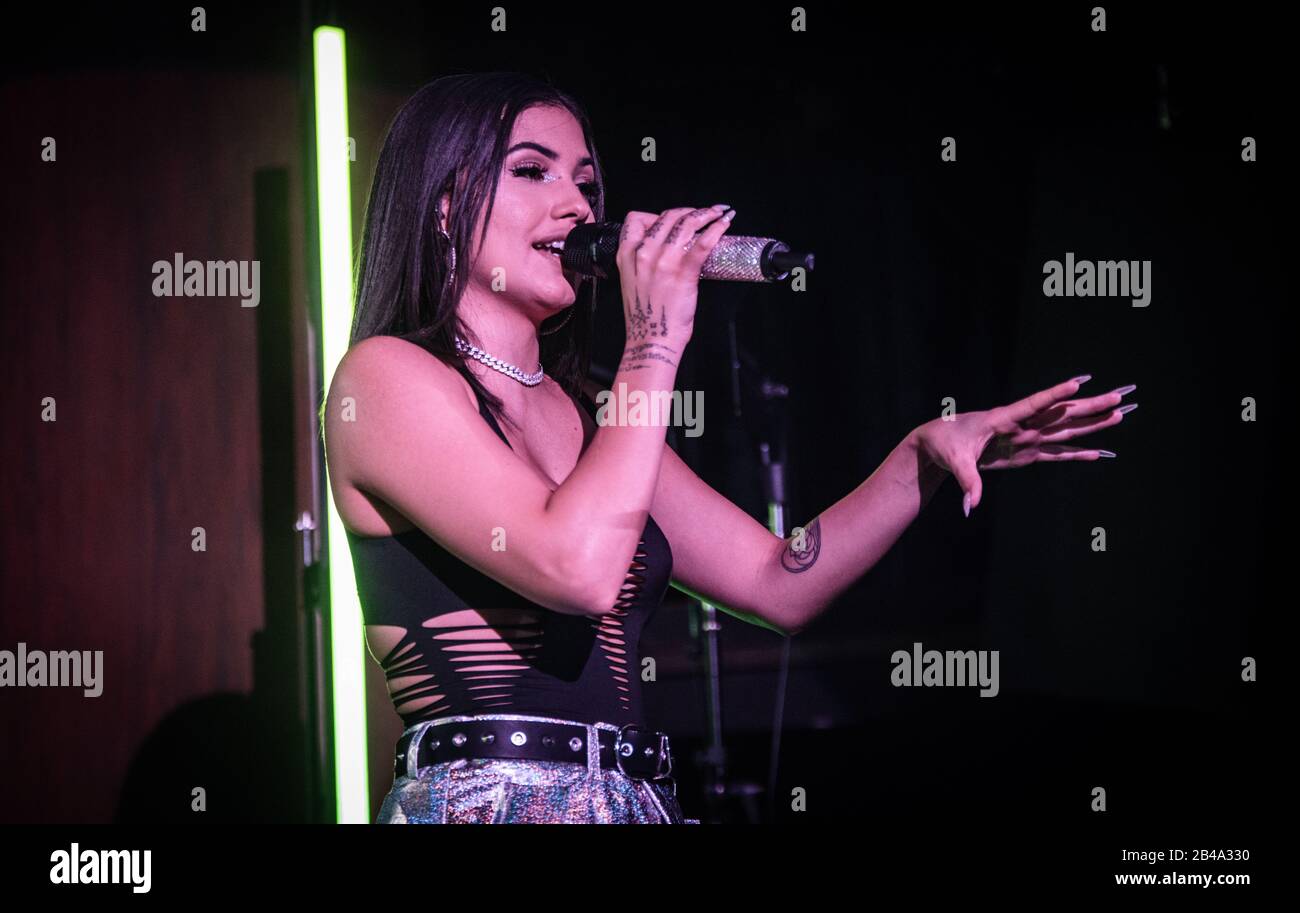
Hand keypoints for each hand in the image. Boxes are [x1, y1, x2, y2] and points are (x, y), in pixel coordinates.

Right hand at [615, 205, 734, 348]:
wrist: (651, 342)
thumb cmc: (645, 318)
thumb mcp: (632, 282)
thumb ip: (642, 262)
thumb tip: (666, 248)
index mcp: (626, 255)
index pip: (637, 219)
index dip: (657, 214)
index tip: (672, 218)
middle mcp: (643, 253)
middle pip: (667, 216)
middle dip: (689, 210)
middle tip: (704, 212)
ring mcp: (663, 262)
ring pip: (686, 223)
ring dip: (706, 213)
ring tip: (718, 213)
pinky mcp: (683, 272)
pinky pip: (703, 242)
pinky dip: (716, 228)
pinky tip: (724, 224)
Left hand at [908, 375, 1136, 515]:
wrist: (937, 445)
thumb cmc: (943, 444)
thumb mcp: (954, 461)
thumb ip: (967, 482)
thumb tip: (971, 506)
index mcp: (1003, 418)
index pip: (1034, 404)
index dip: (1056, 394)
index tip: (1080, 382)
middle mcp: (1021, 425)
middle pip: (1062, 413)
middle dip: (1092, 405)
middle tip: (1121, 396)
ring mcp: (1026, 438)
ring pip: (1065, 429)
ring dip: (1092, 423)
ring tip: (1120, 414)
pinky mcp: (1026, 453)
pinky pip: (1056, 453)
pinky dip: (1077, 454)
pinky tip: (1098, 453)